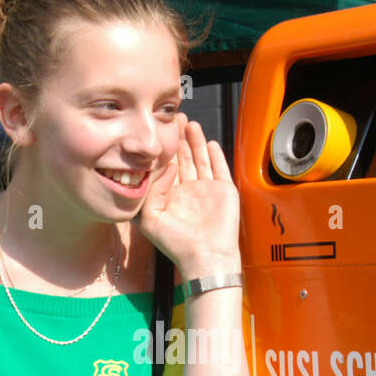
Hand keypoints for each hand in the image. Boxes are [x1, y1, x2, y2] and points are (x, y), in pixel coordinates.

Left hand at [134, 113, 240, 277]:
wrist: (206, 257)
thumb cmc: (177, 244)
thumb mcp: (151, 218)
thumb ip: (152, 190)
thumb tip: (163, 167)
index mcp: (171, 196)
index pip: (166, 167)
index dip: (164, 150)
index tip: (159, 132)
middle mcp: (189, 191)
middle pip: (183, 158)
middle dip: (179, 139)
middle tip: (174, 118)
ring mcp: (207, 190)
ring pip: (200, 159)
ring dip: (195, 141)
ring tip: (190, 123)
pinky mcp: (224, 190)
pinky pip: (220, 168)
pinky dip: (215, 155)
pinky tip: (210, 142)